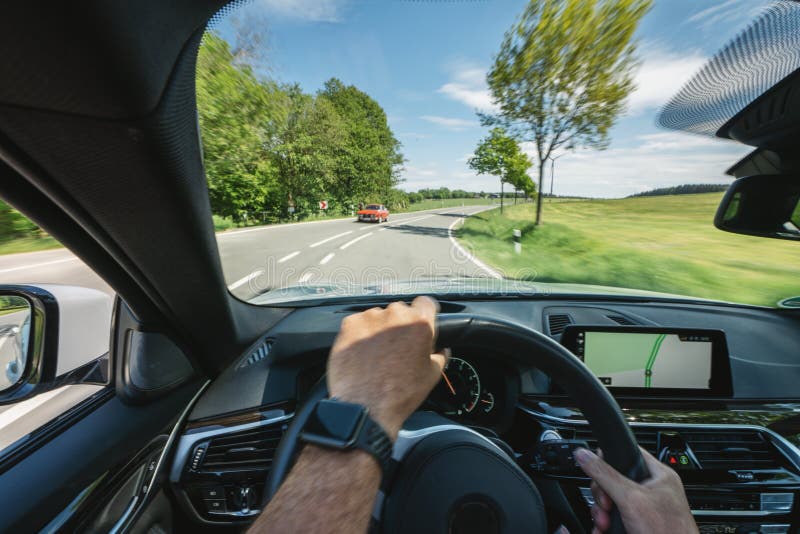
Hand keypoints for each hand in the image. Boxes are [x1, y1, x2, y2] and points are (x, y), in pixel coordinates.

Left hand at [327, 296, 446, 439]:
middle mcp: (395, 315)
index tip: (420, 319)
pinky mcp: (349, 325)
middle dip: (400, 325)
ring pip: (378, 317)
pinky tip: (362, 353)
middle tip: (397, 348)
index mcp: (420, 323)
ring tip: (377, 354)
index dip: (424, 312)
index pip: (426, 303)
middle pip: (400, 311)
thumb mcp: (432, 375)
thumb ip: (440, 355)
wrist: (364, 407)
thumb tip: (440, 349)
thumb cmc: (399, 394)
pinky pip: (359, 324)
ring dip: (379, 329)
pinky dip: (360, 334)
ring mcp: (370, 318)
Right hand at [575, 447, 697, 533]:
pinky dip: (605, 524)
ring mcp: (644, 508)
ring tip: (605, 523)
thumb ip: (605, 474)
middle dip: (603, 496)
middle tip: (606, 506)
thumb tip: (584, 455)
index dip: (608, 460)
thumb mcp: (630, 499)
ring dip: (602, 512)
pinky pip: (614, 517)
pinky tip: (604, 530)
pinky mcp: (637, 524)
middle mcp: (651, 490)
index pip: (627, 454)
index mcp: (657, 475)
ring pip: (611, 500)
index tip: (598, 474)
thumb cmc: (668, 532)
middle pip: (613, 479)